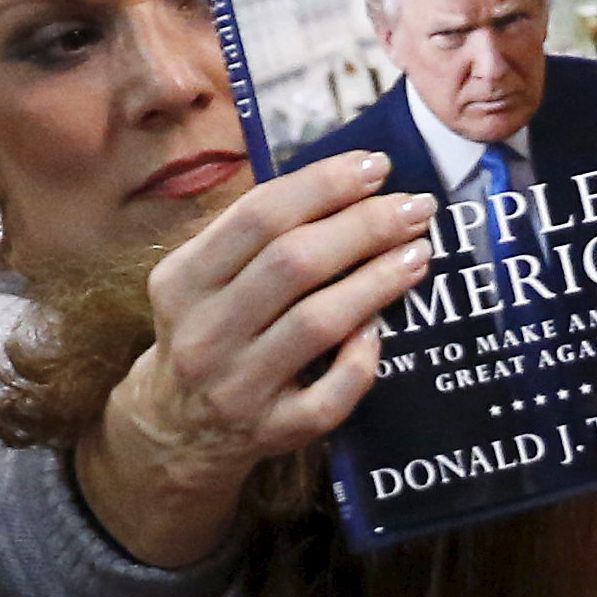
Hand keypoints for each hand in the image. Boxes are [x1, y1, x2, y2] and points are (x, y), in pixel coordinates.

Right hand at [78, 151, 431, 568]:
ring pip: (317, 323)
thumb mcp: (203, 280)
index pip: (258, 217)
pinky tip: (384, 330)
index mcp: (184, 280)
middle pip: (294, 263)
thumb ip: (255, 239)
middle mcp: (205, 331)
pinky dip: (361, 359)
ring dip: (377, 282)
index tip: (376, 166)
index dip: (322, 186)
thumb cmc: (210, 333)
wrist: (176, 429)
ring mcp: (239, 386)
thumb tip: (346, 187)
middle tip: (416, 208)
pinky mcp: (275, 430)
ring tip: (419, 253)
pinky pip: (331, 394)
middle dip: (363, 227)